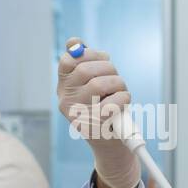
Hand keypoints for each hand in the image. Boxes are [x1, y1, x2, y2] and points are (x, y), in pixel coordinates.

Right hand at [56, 37, 139, 187]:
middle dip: (109, 68)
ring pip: (101, 83)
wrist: (110, 146)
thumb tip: (74, 41)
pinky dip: (124, 99)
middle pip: (87, 69)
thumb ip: (84, 62)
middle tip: (115, 78)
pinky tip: (122, 105)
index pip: (68, 60)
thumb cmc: (104, 110)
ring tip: (120, 92)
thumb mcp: (91, 85)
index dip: (89, 54)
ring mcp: (77, 115)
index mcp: (63, 88)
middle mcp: (65, 101)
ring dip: (119, 84)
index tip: (101, 60)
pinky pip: (114, 102)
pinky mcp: (94, 127)